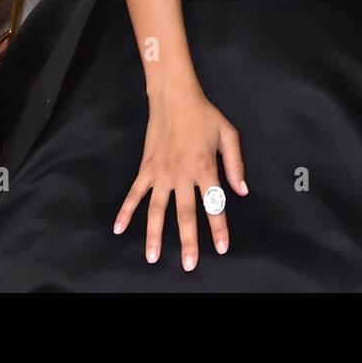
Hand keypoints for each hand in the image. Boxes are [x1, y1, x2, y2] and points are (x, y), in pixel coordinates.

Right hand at [114, 86, 246, 269]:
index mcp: (205, 167)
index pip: (214, 204)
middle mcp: (182, 174)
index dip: (219, 227)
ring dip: (155, 235)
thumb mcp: (228, 135)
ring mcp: (161, 173)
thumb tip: (242, 191)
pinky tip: (119, 228)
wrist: (174, 98)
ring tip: (153, 257)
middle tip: (189, 264)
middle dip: (188, 241)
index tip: (222, 247)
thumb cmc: (204, 115)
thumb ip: (235, 164)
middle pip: (185, 214)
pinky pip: (134, 193)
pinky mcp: (146, 168)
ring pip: (157, 210)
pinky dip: (126, 211)